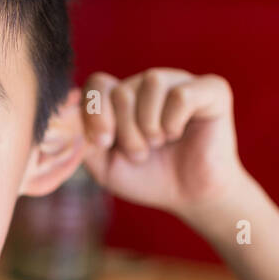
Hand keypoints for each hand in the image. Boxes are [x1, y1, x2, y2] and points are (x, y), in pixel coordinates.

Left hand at [75, 69, 246, 216]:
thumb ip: (83, 138)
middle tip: (141, 154)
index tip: (105, 143)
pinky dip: (174, 121)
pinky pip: (181, 94)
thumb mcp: (104, 164)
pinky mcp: (212, 90)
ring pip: (151, 82)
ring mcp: (181, 82)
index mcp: (125, 96)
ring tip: (159, 144)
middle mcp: (151, 84)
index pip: (98, 84)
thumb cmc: (149, 178)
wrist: (191, 197)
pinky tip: (179, 134)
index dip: (95, 112)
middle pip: (122, 90)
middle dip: (126, 132)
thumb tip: (67, 112)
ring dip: (149, 126)